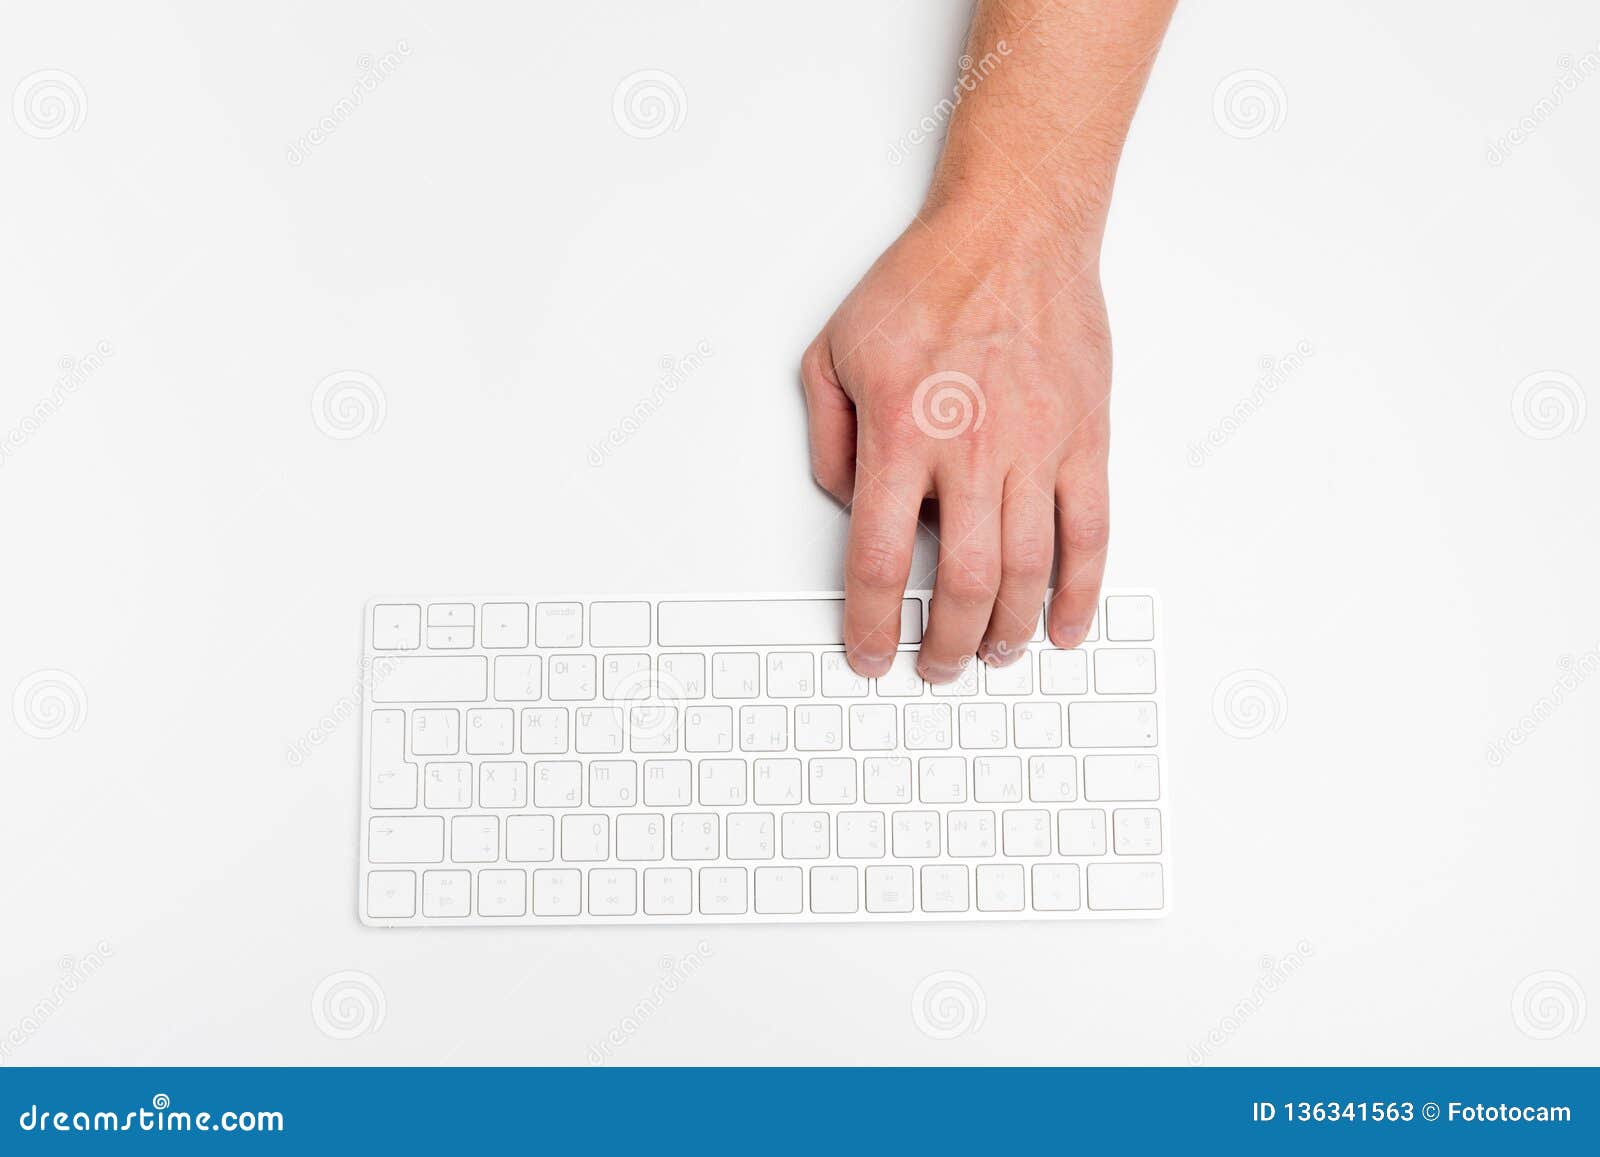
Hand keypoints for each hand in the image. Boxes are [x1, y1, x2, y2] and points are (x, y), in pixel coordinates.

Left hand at [801, 200, 1112, 682]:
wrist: (1011, 230)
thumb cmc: (927, 283)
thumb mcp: (832, 352)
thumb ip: (827, 440)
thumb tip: (845, 504)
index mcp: (899, 433)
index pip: (880, 560)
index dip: (872, 623)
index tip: (870, 653)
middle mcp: (969, 450)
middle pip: (964, 585)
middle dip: (947, 644)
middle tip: (936, 667)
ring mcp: (1034, 448)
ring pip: (1027, 570)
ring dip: (1008, 630)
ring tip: (992, 655)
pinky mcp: (1082, 439)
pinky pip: (1090, 532)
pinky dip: (1082, 591)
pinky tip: (1065, 625)